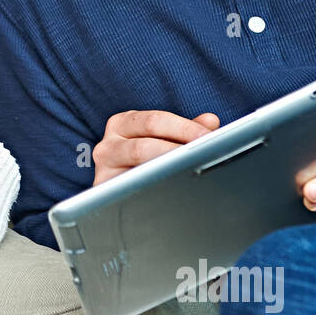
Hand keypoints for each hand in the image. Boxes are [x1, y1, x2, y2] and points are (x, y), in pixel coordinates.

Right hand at [92, 109, 219, 185]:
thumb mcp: (162, 138)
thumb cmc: (143, 160)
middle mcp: (107, 145)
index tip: (208, 137)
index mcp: (122, 124)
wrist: (114, 189)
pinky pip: (132, 193)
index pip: (154, 121)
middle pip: (144, 146)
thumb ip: (186, 130)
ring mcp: (104, 171)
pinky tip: (175, 192)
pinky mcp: (105, 194)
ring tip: (189, 174)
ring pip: (137, 171)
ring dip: (167, 172)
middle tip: (203, 157)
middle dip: (177, 152)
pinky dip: (156, 192)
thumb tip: (211, 122)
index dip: (184, 128)